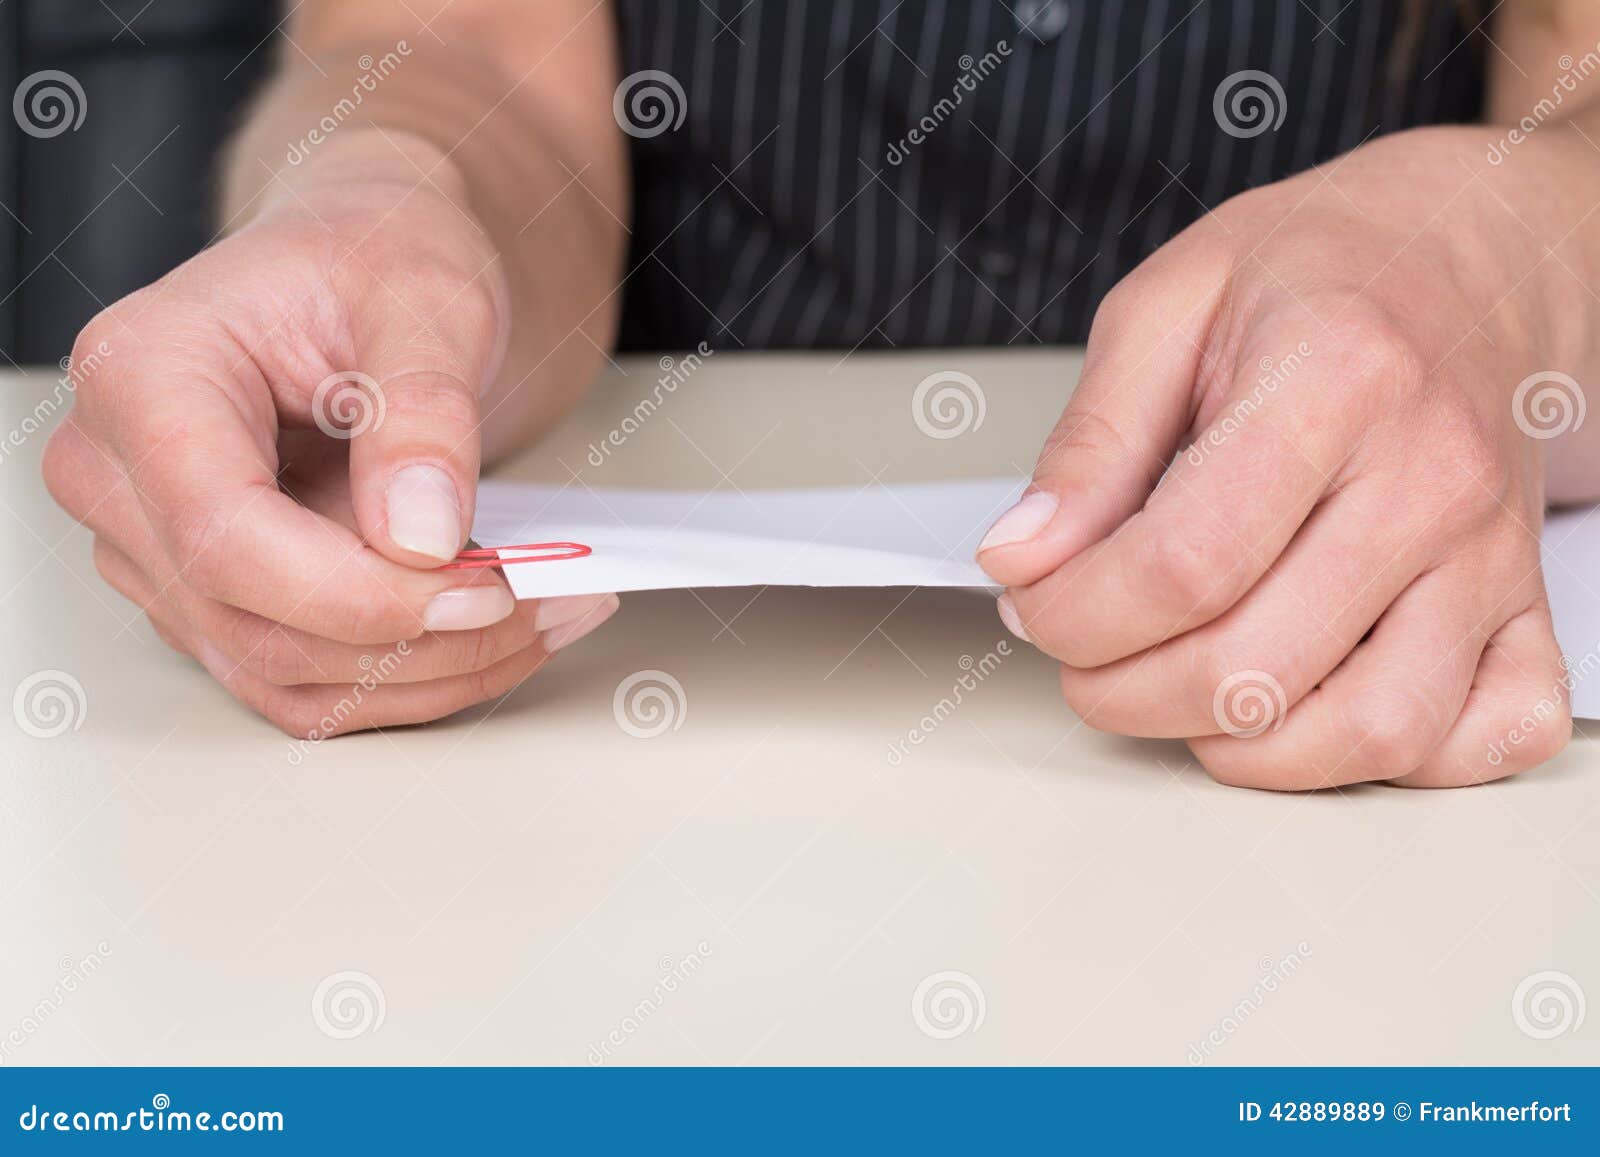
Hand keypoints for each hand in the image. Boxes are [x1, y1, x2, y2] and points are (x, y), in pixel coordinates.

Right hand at [42, 141, 617, 737]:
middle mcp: (120, 474)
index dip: (360, 595)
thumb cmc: (380, 250)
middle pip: (253, 624)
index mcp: (144, 375)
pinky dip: (414, 676)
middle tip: (549, 601)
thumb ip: (423, 407)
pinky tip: (500, 631)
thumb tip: (422, 536)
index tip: (484, 589)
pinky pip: (307, 682)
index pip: (225, 537)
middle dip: (417, 641)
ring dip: (430, 672)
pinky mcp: (215, 595)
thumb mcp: (430, 295)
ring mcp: (158, 547)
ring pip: (285, 675)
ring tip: (547, 612)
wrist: (372, 267)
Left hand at [978, 127, 1576, 789]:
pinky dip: (1393, 762)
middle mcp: (1430, 477)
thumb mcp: (1167, 307)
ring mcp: (1489, 552)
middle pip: (1256, 667)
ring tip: (1178, 691)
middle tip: (1084, 655)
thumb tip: (1023, 556)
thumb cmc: (1321, 271)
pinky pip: (1494, 734)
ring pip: (1371, 731)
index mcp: (1336, 378)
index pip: (1185, 565)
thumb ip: (1089, 442)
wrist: (1469, 252)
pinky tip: (1311, 711)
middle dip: (1125, 691)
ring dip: (1241, 748)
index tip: (1036, 606)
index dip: (1079, 615)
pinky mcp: (1526, 601)